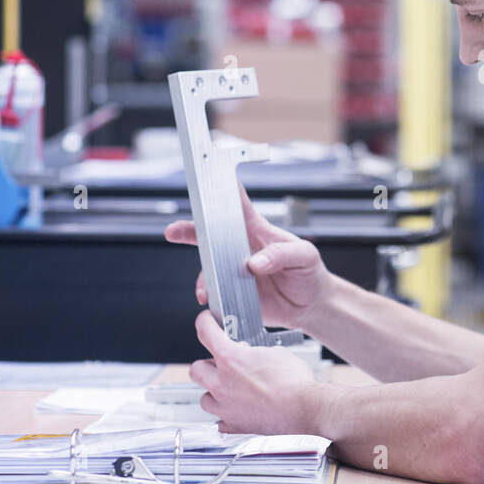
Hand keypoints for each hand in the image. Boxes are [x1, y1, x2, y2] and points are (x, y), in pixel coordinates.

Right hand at [164, 182, 331, 332]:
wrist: (310, 305)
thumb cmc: (308, 271)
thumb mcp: (305, 256)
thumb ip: (281, 254)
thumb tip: (254, 263)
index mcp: (258, 230)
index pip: (239, 205)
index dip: (224, 190)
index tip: (207, 178)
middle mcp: (242, 248)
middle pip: (211, 234)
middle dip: (190, 230)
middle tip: (174, 231)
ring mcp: (235, 271)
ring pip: (209, 267)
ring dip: (203, 276)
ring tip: (206, 289)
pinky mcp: (233, 293)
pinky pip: (214, 292)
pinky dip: (210, 296)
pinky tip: (212, 301)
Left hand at [189, 310, 331, 433]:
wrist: (305, 408)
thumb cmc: (295, 382)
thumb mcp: (276, 353)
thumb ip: (256, 353)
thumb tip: (251, 355)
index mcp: (231, 359)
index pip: (206, 333)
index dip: (204, 323)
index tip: (206, 322)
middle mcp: (221, 384)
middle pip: (196, 369)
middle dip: (207, 364)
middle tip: (221, 364)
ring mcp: (225, 407)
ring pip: (205, 397)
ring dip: (214, 391)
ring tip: (231, 389)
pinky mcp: (233, 425)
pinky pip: (219, 420)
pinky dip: (226, 414)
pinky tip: (238, 410)